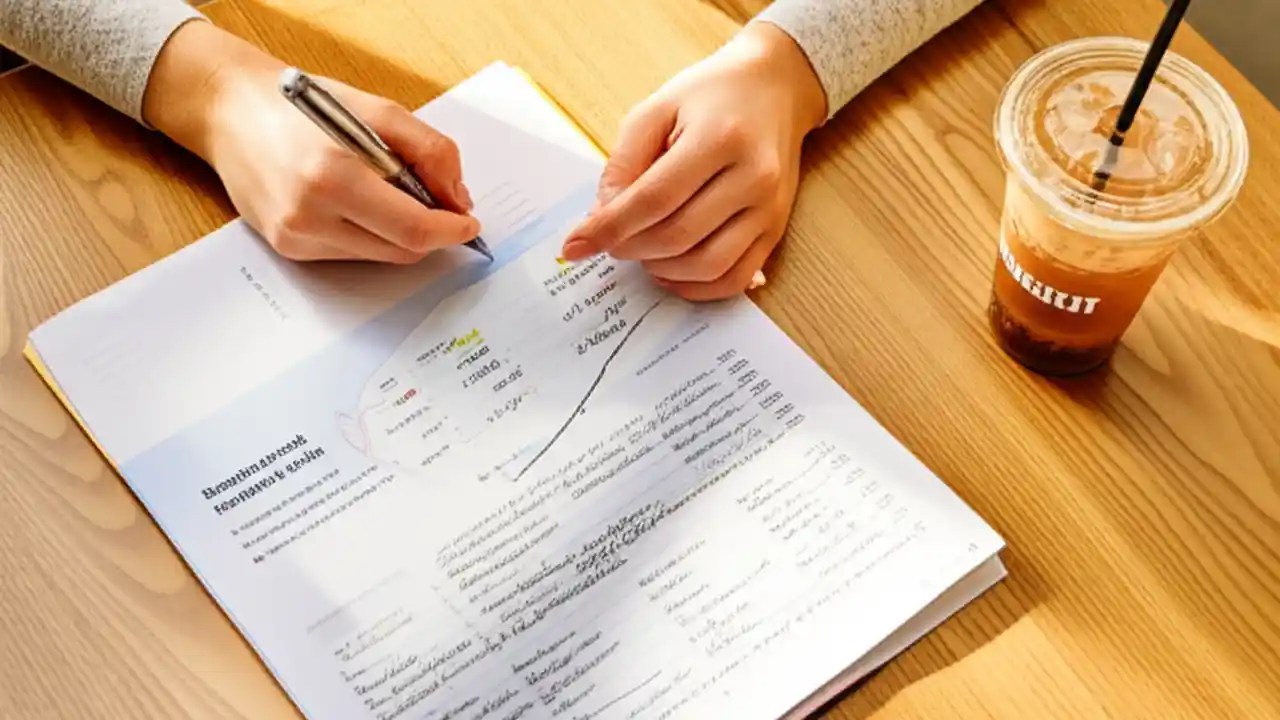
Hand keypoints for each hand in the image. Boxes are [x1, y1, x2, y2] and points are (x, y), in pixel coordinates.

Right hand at [143, 22, 478, 262]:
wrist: (229, 112)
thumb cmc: (302, 106)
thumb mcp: (378, 111)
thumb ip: (431, 152)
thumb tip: (458, 199)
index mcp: (334, 176)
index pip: (413, 228)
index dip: (451, 231)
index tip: (469, 223)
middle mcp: (310, 215)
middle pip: (402, 250)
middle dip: (431, 232)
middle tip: (440, 205)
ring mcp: (295, 237)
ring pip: (380, 256)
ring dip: (399, 232)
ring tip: (386, 191)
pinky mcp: (286, 247)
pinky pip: (350, 253)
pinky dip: (369, 233)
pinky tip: (354, 202)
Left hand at [560, 22, 825, 299]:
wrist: (775, 88)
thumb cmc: (710, 96)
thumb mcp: (656, 109)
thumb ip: (624, 163)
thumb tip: (602, 218)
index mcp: (719, 138)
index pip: (653, 199)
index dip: (609, 227)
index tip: (575, 245)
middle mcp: (753, 177)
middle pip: (678, 236)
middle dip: (631, 248)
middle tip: (611, 241)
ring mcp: (769, 208)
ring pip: (707, 266)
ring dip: (661, 270)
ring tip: (642, 251)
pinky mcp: (776, 230)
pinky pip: (734, 278)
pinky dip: (696, 288)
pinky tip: (671, 271)